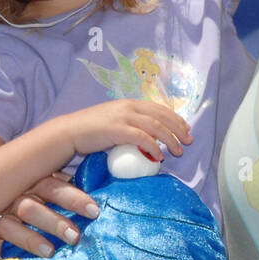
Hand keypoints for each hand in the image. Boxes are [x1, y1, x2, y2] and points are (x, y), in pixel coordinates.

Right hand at [0, 170, 98, 259]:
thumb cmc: (49, 197)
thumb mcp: (62, 186)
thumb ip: (82, 187)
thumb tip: (117, 181)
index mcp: (37, 182)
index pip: (53, 185)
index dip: (73, 198)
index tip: (94, 211)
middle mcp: (17, 198)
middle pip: (31, 207)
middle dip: (54, 221)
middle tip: (75, 236)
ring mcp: (1, 219)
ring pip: (10, 226)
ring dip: (30, 239)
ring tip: (50, 252)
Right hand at [64, 99, 191, 159]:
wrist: (69, 131)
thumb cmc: (90, 130)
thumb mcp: (114, 122)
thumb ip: (129, 125)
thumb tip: (145, 138)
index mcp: (130, 103)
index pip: (159, 109)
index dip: (175, 119)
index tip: (186, 129)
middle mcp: (129, 107)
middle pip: (162, 116)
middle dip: (179, 129)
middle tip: (188, 141)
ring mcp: (124, 117)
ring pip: (156, 127)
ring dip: (171, 140)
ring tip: (178, 151)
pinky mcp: (118, 129)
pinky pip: (142, 138)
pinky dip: (154, 147)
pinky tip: (159, 156)